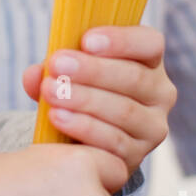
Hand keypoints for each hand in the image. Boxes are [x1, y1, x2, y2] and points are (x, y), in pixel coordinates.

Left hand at [21, 24, 175, 174]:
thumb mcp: (68, 74)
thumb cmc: (78, 92)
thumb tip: (35, 74)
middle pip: (134, 77)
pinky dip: (83, 128)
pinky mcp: (138, 154)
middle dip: (92, 70)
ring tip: (51, 92)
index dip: (121, 40)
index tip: (86, 40)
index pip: (150, 43)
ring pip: (124, 110)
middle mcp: (160, 93)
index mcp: (149, 61)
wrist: (81, 141)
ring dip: (84, 99)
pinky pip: (113, 141)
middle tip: (57, 64)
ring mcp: (152, 126)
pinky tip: (58, 118)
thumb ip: (53, 69)